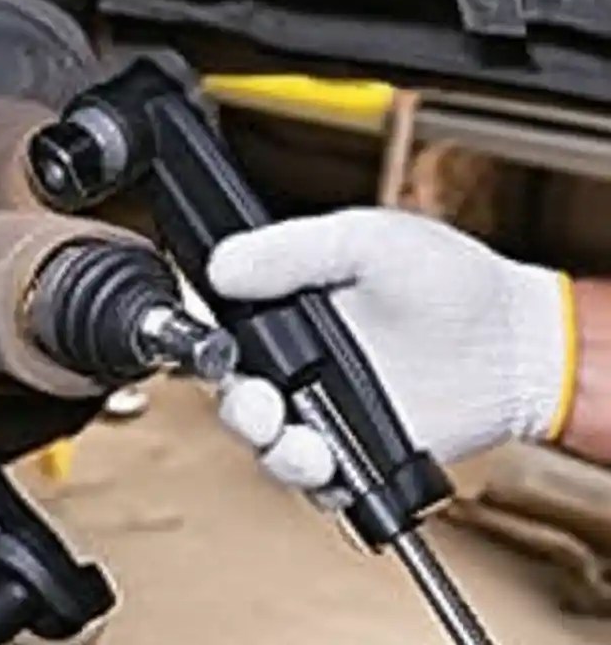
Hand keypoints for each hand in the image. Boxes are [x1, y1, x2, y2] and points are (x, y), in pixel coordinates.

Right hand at [208, 208, 573, 490]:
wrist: (519, 346)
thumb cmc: (451, 284)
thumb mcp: (366, 242)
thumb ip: (292, 250)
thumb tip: (224, 264)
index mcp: (286, 315)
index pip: (222, 339)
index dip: (210, 351)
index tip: (222, 354)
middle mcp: (298, 370)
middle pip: (237, 402)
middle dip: (241, 412)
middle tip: (265, 407)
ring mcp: (327, 416)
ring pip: (271, 450)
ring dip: (278, 453)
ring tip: (305, 447)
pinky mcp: (359, 457)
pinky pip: (322, 486)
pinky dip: (322, 485)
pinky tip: (336, 468)